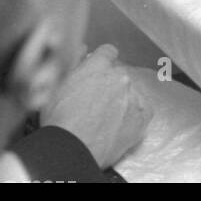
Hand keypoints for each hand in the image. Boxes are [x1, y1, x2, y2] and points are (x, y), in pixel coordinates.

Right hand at [41, 45, 152, 170]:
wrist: (70, 151)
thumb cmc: (58, 120)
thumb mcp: (57, 85)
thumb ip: (74, 62)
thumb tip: (84, 49)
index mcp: (100, 65)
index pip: (108, 52)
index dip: (101, 64)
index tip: (96, 75)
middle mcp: (120, 77)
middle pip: (118, 75)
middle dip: (109, 85)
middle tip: (94, 104)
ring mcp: (133, 97)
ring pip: (130, 93)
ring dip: (121, 101)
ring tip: (104, 121)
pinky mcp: (141, 118)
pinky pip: (144, 110)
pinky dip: (135, 115)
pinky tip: (120, 125)